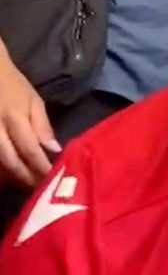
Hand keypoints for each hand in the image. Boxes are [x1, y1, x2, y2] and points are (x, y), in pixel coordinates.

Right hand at [0, 59, 58, 186]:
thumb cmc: (12, 85)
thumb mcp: (33, 100)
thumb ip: (42, 126)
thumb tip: (54, 150)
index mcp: (14, 117)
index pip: (29, 148)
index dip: (40, 167)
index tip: (51, 179)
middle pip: (10, 160)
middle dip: (25, 177)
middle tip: (38, 188)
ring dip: (10, 176)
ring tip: (24, 184)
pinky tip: (7, 175)